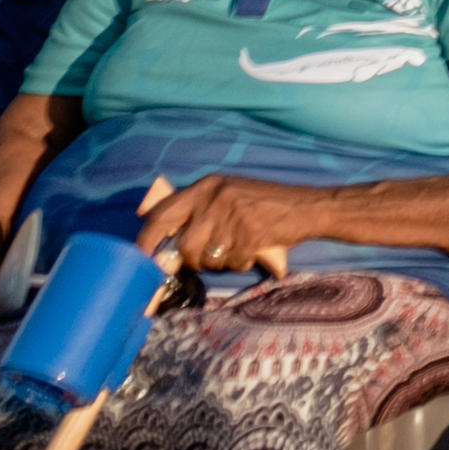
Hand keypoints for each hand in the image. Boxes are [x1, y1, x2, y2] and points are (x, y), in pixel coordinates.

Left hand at [137, 175, 322, 279]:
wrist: (308, 206)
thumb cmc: (264, 204)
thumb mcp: (227, 196)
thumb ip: (198, 214)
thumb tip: (165, 247)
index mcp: (205, 187)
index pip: (161, 215)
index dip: (146, 240)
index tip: (140, 259)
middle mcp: (215, 197)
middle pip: (184, 244)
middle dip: (193, 260)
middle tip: (208, 259)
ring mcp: (234, 214)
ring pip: (208, 257)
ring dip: (220, 262)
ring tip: (236, 249)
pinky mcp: (251, 231)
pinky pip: (232, 262)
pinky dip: (241, 262)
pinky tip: (253, 249)